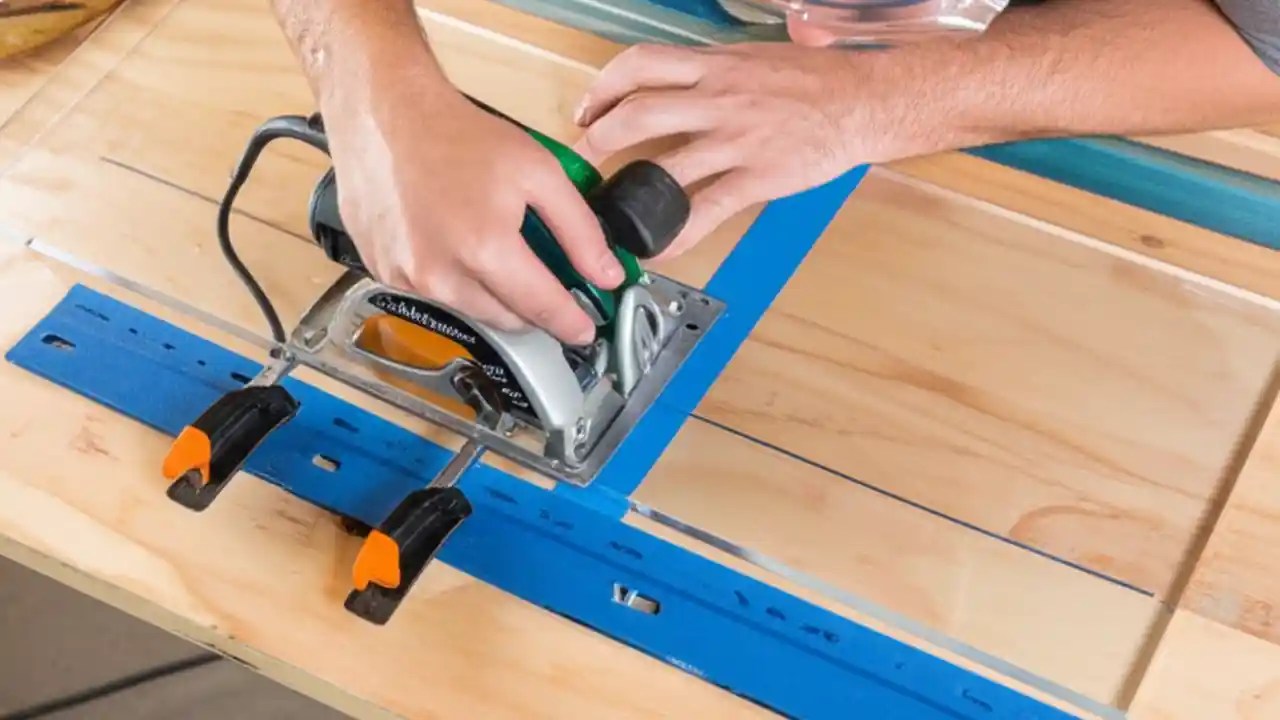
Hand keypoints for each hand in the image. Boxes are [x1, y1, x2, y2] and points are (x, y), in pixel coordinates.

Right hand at [322, 78, 621, 345]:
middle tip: (547, 279)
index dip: (571, 323)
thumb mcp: (540, 172)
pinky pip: (436, 296)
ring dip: (495, 296)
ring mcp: (406, 278)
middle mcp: (440, 275)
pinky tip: (457, 244)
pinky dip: (456, 282)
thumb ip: (580, 230)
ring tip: (498, 251)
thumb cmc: (461, 136)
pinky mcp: (384, 273)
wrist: (388, 115)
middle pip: (508, 319)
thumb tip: (607, 275)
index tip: (584, 330)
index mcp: (484, 249)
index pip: (542, 309)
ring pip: (472, 312)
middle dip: (533, 306)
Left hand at [572, 43, 902, 259]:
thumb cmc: (816, 81)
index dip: (603, 87)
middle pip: (637, 113)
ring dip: (625, 188)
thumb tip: (675, 84)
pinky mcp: (758, 177)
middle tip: (582, 157)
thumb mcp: (753, 59)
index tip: (587, 107)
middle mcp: (719, 99)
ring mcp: (737, 140)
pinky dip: (675, 232)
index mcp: (715, 66)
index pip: (640, 65)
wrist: (865, 101)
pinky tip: (657, 247)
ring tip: (606, 208)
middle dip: (596, 138)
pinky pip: (705, 209)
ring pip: (664, 162)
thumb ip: (711, 72)